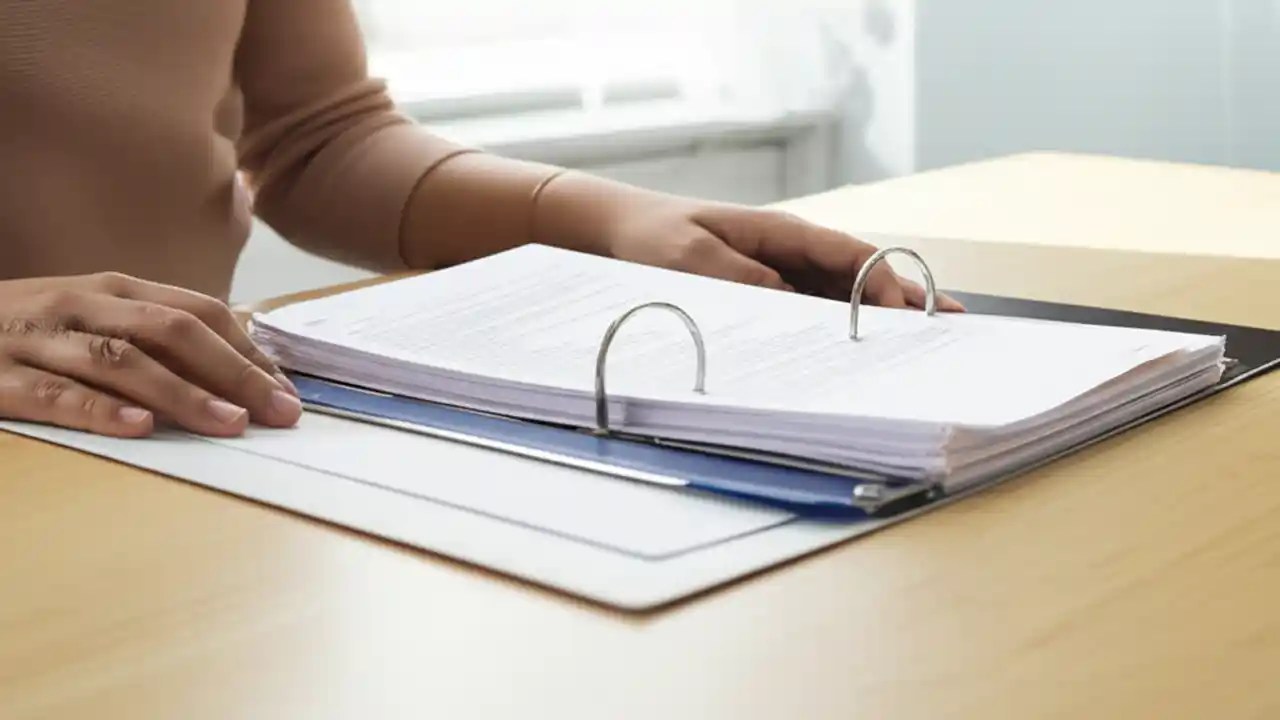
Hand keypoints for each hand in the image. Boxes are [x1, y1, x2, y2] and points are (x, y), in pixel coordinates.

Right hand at [0, 273, 301, 437]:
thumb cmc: (27, 330)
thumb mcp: (91, 318)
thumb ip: (152, 334)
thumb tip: (236, 366)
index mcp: (112, 290)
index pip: (199, 313)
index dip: (248, 351)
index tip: (287, 391)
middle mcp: (81, 304)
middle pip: (173, 331)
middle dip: (234, 372)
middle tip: (279, 412)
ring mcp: (38, 338)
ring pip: (123, 361)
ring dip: (184, 393)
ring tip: (229, 425)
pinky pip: (55, 392)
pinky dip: (101, 410)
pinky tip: (140, 427)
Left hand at [602, 196, 964, 309]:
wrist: (618, 232)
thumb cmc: (654, 236)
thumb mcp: (692, 257)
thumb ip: (743, 280)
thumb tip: (796, 304)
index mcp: (781, 233)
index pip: (850, 256)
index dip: (885, 283)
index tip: (908, 314)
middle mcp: (791, 252)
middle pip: (860, 277)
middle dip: (903, 302)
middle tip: (950, 329)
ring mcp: (782, 273)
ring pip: (843, 297)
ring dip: (881, 319)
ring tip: (927, 345)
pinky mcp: (768, 293)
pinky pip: (813, 311)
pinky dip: (843, 328)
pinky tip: (865, 349)